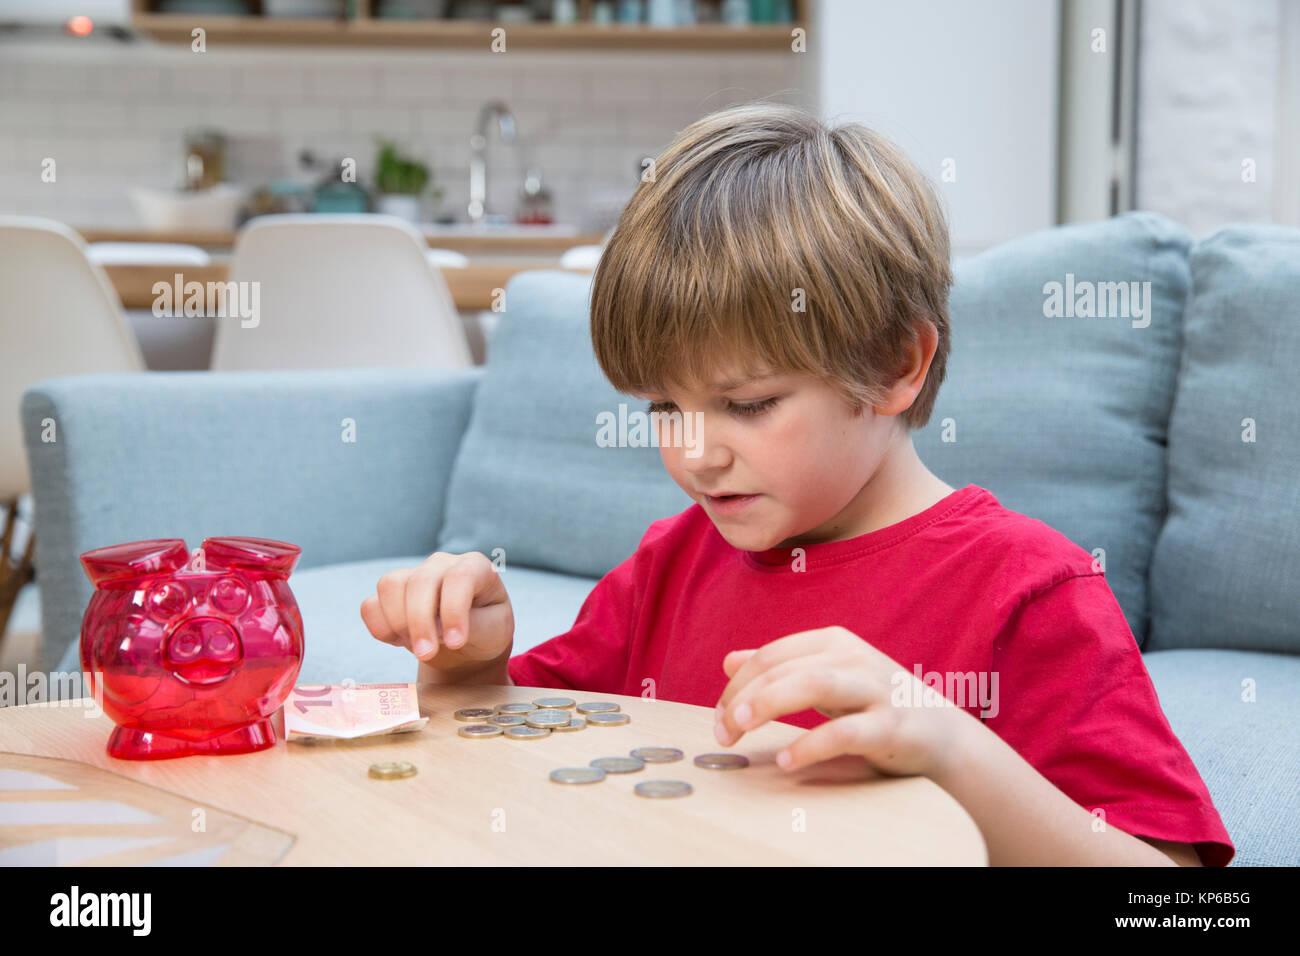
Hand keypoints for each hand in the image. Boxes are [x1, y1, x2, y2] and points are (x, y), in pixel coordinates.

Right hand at [360, 551, 513, 667]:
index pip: (459, 577)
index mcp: (475, 567)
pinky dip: (380, 628)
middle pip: (419, 581)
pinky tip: (400, 641)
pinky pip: (370, 605)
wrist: (468, 643)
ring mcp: (413, 575)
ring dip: (398, 623)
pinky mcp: (391, 594)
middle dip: (419, 622)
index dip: (453, 610)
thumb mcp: (495, 631)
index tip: (455, 642)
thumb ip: (474, 625)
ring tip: (419, 647)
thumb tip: (436, 628)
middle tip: (427, 654)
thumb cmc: (486, 631)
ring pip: (389, 586)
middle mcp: (441, 564)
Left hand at [713, 626, 966, 778]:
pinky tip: (787, 760)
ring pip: (813, 684)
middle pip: (784, 669)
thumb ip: (781, 669)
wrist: (942, 735)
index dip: (738, 684)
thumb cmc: (875, 704)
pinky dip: (810, 745)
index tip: (719, 717)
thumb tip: (730, 662)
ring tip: (741, 727)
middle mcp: (853, 659)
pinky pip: (845, 732)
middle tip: (722, 730)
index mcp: (833, 643)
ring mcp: (874, 690)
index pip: (771, 655)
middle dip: (743, 698)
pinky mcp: (891, 726)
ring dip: (769, 704)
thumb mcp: (827, 678)